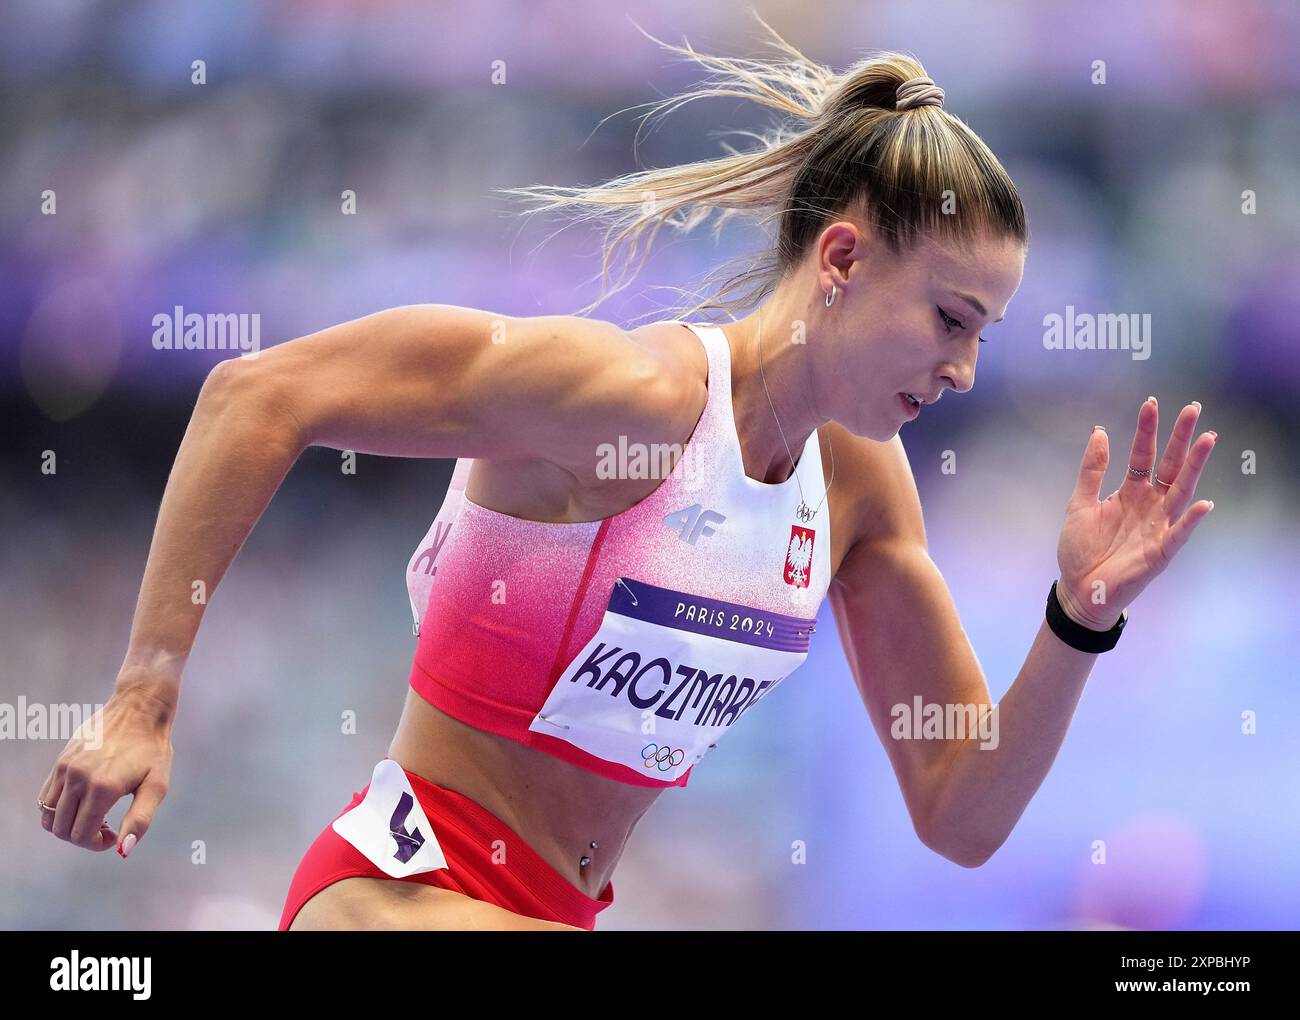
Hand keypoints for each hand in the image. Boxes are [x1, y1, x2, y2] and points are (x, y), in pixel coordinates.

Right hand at [37, 675, 174, 853]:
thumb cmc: (153, 749)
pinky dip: (58, 809)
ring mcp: (65, 768)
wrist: (139, 709)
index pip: (81, 835)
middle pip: (62, 829)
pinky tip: (83, 801)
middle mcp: (77, 778)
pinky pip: (46, 796)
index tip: (114, 837)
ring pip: (48, 815)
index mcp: (102, 788)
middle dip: (82, 838)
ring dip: (67, 825)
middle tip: (107, 828)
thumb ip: (139, 820)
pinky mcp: (60, 760)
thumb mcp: (157, 785)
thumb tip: (123, 851)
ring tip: (94, 816)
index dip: (97, 844)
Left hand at [1057, 398, 1215, 629]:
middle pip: (1170, 466)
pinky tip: (1202, 504)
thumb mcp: (1080, 503)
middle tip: (1192, 409)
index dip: (1146, 431)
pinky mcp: (1160, 552)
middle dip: (1181, 438)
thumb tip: (1099, 431)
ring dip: (1194, 467)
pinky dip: (1190, 520)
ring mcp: (1158, 526)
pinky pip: (1178, 534)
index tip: (1150, 404)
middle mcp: (1149, 504)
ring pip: (1181, 491)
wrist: (1078, 588)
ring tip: (1207, 440)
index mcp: (1130, 492)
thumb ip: (1091, 470)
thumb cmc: (1080, 548)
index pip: (1142, 455)